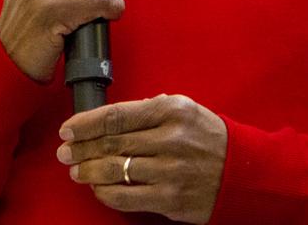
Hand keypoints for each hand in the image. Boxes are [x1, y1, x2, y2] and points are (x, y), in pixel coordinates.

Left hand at [57, 94, 227, 223]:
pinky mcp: (170, 198)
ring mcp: (170, 170)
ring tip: (76, 171)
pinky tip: (98, 188)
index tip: (68, 128)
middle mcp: (170, 138)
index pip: (115, 116)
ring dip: (88, 171)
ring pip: (114, 171)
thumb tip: (111, 118)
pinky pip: (126, 197)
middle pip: (110, 143)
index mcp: (171, 110)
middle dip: (80, 148)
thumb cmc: (207, 137)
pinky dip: (106, 193)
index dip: (85, 123)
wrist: (242, 170)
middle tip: (65, 152)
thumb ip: (150, 109)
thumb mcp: (185, 108)